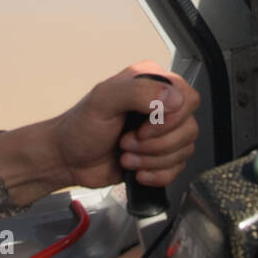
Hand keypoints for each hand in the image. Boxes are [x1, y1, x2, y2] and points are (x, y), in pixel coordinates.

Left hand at [50, 61, 200, 189]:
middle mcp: (162, 106)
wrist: (68, 160)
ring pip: (184, 150)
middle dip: (155, 144)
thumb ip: (138, 91)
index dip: (171, 119)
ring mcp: (163, 133)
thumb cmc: (81, 127)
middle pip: (189, 128)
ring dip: (151, 160)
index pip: (188, 97)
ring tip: (126, 155)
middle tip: (126, 142)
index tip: (143, 128)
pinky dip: (156, 174)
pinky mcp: (162, 157)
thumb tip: (174, 98)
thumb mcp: (103, 101)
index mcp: (151, 82)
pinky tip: (136, 171)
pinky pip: (178, 169)